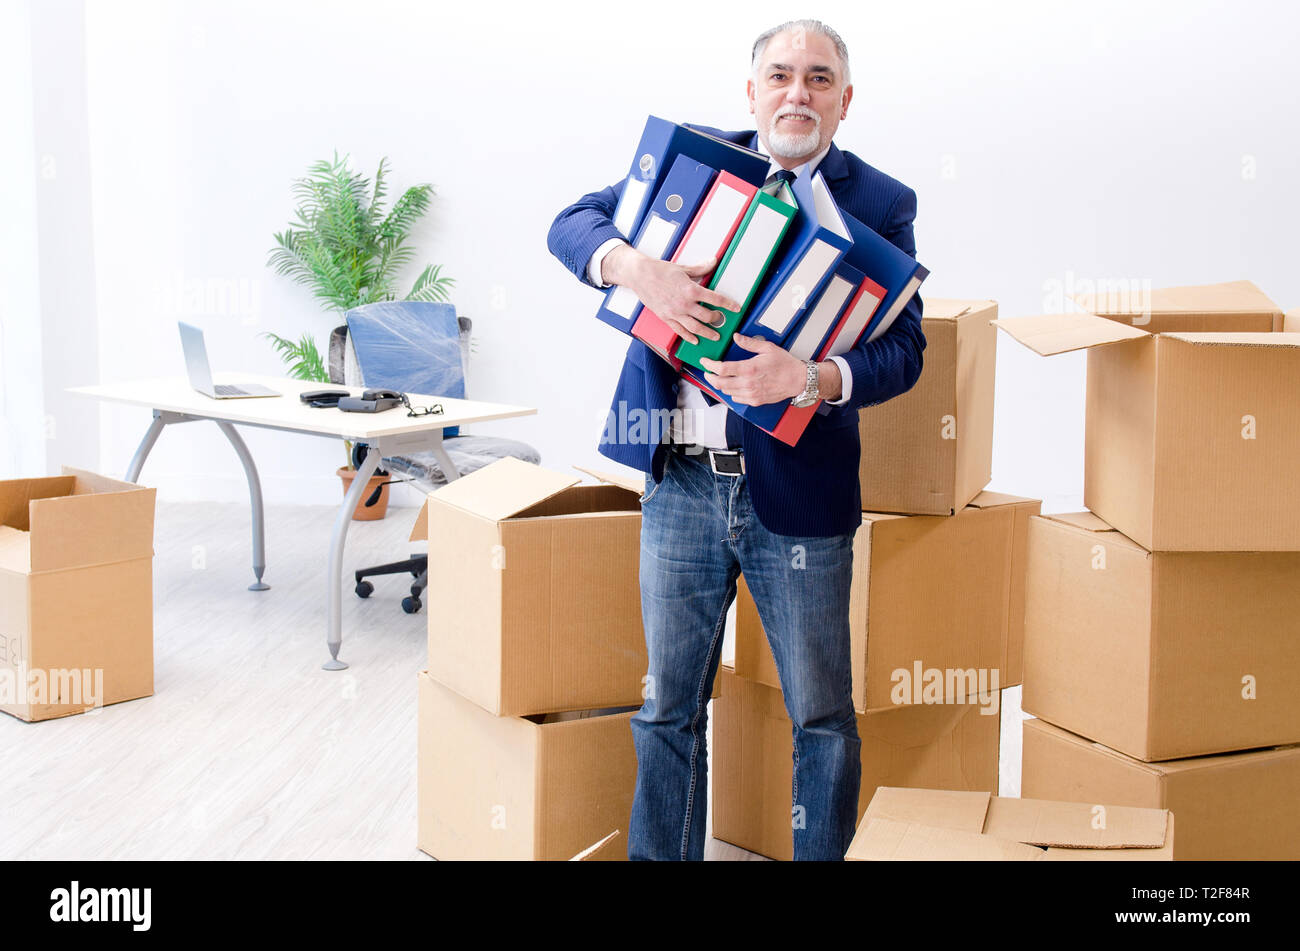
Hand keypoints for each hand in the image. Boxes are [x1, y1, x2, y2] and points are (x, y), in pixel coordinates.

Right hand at [602, 246, 739, 344]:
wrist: (640, 275)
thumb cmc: (659, 271)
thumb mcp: (683, 268)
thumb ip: (701, 269)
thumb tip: (713, 262)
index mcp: (691, 290)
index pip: (715, 299)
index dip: (728, 304)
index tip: (736, 308)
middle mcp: (684, 303)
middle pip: (706, 316)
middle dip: (717, 320)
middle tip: (722, 321)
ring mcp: (675, 313)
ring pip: (695, 328)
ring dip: (706, 333)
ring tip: (714, 336)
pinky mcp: (666, 318)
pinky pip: (679, 331)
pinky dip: (688, 337)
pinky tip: (694, 340)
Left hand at [698, 334, 808, 406]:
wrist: (798, 380)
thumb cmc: (785, 364)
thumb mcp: (767, 348)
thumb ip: (749, 343)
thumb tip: (736, 337)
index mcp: (749, 368)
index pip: (721, 369)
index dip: (709, 365)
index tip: (705, 362)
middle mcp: (748, 383)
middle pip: (719, 383)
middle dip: (709, 377)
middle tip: (708, 372)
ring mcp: (751, 394)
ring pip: (726, 392)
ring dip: (720, 384)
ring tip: (720, 377)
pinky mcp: (755, 401)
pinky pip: (736, 398)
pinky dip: (731, 392)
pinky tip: (733, 385)